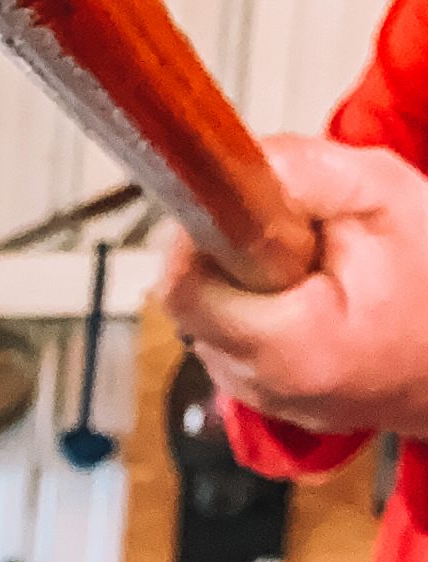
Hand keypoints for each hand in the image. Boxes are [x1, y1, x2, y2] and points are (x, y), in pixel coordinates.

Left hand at [161, 133, 427, 437]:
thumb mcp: (384, 196)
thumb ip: (303, 172)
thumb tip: (228, 158)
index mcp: (291, 346)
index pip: (184, 286)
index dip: (196, 231)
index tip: (225, 200)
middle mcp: (260, 384)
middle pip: (191, 296)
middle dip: (227, 247)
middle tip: (291, 233)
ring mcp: (252, 396)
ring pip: (204, 314)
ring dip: (241, 275)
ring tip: (307, 268)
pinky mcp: (251, 395)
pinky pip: (223, 334)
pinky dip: (253, 303)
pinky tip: (302, 295)